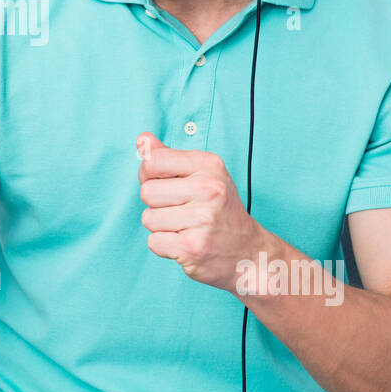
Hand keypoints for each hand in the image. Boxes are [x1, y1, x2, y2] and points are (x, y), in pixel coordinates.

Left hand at [136, 131, 267, 290]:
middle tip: (179, 209)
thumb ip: (168, 156)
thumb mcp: (202, 174)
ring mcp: (202, 219)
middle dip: (155, 204)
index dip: (148, 174)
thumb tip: (142, 140)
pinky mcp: (192, 247)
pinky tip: (185, 242)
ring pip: (148, 219)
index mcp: (209, 165)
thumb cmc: (219, 209)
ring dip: (160, 226)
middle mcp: (208, 189)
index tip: (162, 183)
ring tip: (184, 226)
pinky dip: (164, 245)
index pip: (153, 161)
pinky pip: (153, 242)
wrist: (248, 251)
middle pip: (147, 192)